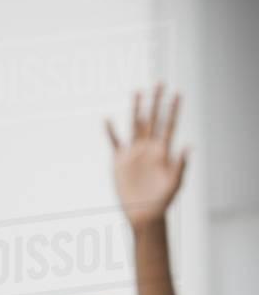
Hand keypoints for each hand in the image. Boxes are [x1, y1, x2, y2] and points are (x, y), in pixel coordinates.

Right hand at [105, 83, 188, 228]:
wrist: (144, 213)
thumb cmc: (162, 200)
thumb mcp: (175, 184)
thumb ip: (180, 165)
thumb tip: (187, 146)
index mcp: (163, 151)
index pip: (169, 124)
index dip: (173, 108)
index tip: (177, 92)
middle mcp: (149, 148)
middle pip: (152, 118)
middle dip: (155, 100)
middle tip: (159, 81)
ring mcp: (134, 152)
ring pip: (135, 125)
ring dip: (136, 108)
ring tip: (137, 90)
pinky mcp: (120, 161)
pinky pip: (115, 142)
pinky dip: (111, 131)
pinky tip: (107, 119)